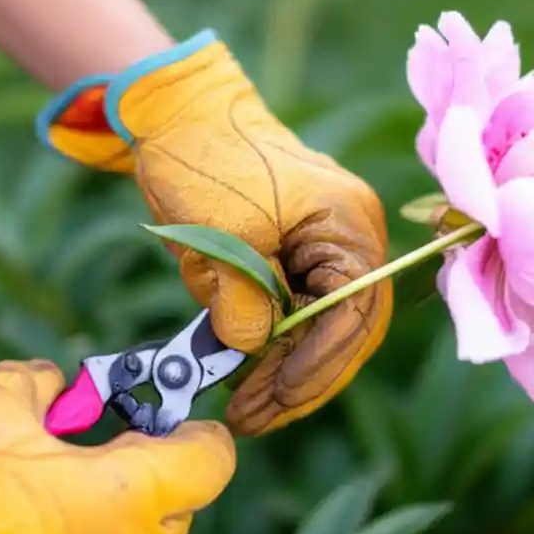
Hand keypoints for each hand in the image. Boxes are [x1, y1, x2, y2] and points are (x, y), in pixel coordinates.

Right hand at [0, 360, 235, 533]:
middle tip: (111, 444)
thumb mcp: (1, 402)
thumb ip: (41, 386)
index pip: (211, 457)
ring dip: (125, 516)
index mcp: (137, 491)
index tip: (176, 412)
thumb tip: (50, 381)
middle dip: (156, 472)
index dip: (197, 430)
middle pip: (180, 505)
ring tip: (70, 490)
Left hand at [39, 31, 392, 434]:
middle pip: (349, 331)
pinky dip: (277, 349)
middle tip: (254, 418)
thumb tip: (253, 350)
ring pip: (326, 331)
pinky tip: (247, 374)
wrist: (179, 115)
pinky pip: (301, 316)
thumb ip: (242, 297)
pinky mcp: (300, 259)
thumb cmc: (204, 158)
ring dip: (288, 372)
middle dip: (303, 381)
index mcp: (348, 223)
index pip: (354, 313)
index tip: (274, 398)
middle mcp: (352, 239)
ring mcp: (329, 249)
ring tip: (246, 409)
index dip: (318, 365)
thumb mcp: (219, 233)